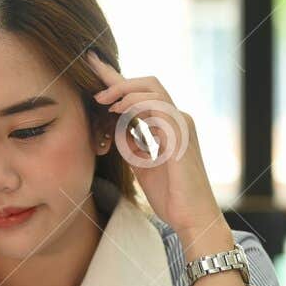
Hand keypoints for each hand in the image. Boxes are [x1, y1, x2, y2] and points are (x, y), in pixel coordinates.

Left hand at [86, 50, 223, 241]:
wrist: (192, 217)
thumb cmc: (170, 195)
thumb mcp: (142, 165)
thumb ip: (132, 144)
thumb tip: (117, 128)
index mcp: (169, 125)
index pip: (142, 95)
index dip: (117, 81)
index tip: (94, 68)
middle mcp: (177, 119)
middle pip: (148, 83)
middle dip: (118, 79)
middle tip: (93, 85)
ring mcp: (181, 125)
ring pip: (152, 89)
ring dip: (124, 90)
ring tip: (103, 99)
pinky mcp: (180, 135)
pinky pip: (157, 108)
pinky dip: (136, 104)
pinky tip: (118, 111)